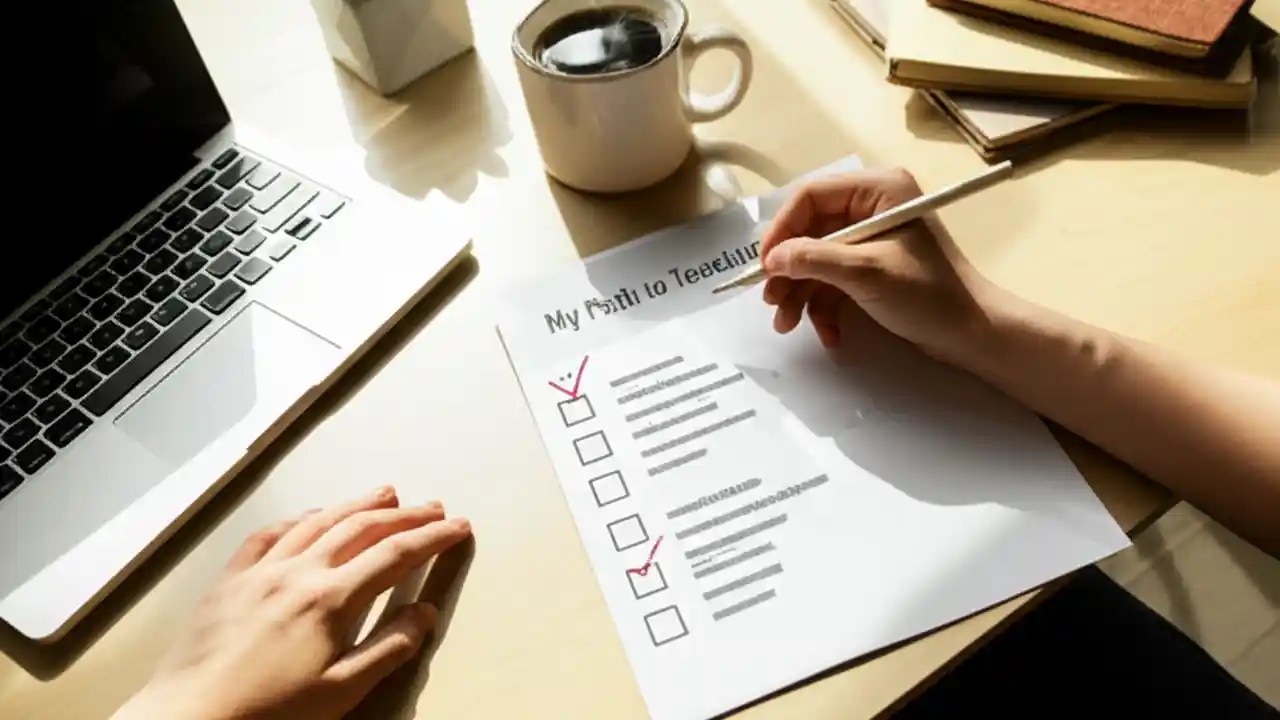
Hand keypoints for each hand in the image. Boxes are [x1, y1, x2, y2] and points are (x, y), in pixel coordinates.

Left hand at [113, 486, 471, 719]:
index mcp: (330, 600)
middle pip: (362, 528)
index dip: (432, 538)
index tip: (457, 526)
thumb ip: (388, 648)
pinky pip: (269, 534)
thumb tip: (424, 613)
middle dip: (404, 515)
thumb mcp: (340, 691)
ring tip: (385, 493)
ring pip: (319, 522)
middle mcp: (298, 573)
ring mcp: (261, 571)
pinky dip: (299, 519)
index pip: (395, 555)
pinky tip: (312, 517)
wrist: (190, 717)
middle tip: (432, 507)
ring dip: (357, 504)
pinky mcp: (230, 580)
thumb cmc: (266, 713)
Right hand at [761, 168, 996, 364]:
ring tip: (788, 325)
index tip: (764, 266)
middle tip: (772, 302)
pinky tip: (828, 333)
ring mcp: (871, 238)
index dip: (782, 230)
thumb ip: (814, 260)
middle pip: (809, 230)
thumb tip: (771, 260)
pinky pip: (832, 280)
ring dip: (800, 293)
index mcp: (878, 190)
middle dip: (789, 270)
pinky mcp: (871, 267)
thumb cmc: (927, 295)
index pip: (811, 196)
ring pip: (816, 259)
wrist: (972, 335)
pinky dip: (824, 307)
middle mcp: (872, 206)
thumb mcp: (865, 273)